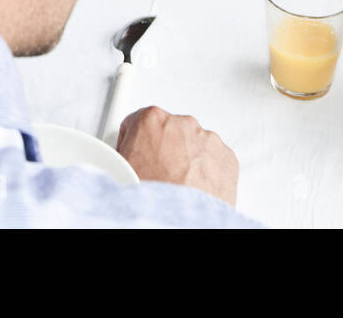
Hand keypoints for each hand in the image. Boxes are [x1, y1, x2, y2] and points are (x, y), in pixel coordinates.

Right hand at [116, 106, 238, 205]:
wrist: (180, 222)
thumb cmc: (151, 199)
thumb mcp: (120, 169)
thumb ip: (126, 151)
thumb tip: (115, 158)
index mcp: (152, 119)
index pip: (137, 122)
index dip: (134, 143)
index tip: (136, 155)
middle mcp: (182, 123)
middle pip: (169, 132)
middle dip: (163, 150)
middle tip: (155, 176)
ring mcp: (207, 139)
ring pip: (193, 145)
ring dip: (186, 161)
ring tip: (176, 187)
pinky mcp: (227, 158)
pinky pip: (214, 160)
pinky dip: (206, 172)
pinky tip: (194, 189)